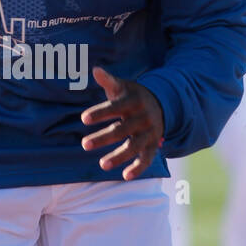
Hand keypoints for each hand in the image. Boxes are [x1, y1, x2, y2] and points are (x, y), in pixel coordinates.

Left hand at [80, 66, 164, 180]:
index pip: (114, 108)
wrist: (161, 104)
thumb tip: (95, 69)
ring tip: (102, 165)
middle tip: (84, 145)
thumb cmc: (132, 96)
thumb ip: (108, 81)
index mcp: (133, 101)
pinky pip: (147, 158)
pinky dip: (138, 168)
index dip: (100, 113)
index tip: (83, 119)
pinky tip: (125, 176)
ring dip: (118, 156)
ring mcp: (149, 132)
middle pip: (121, 130)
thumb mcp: (122, 86)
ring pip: (134, 147)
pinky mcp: (153, 145)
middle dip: (103, 138)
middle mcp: (142, 118)